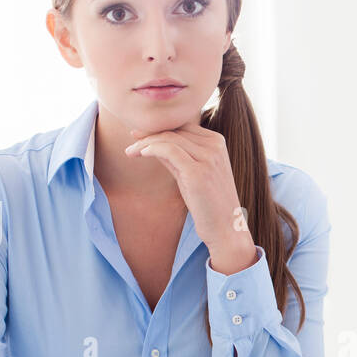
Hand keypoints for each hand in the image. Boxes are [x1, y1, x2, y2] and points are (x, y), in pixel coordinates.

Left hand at [124, 123, 256, 273]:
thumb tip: (152, 144)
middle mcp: (215, 146)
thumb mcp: (193, 174)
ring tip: (130, 151)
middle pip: (175, 130)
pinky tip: (140, 154)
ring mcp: (208, 158)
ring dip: (145, 142)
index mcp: (217, 142)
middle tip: (131, 141)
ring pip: (169, 138)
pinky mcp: (198, 172)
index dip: (159, 128)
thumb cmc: (209, 205)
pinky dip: (151, 149)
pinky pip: (168, 150)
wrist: (227, 230)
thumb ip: (178, 157)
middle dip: (149, 134)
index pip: (183, 126)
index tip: (140, 135)